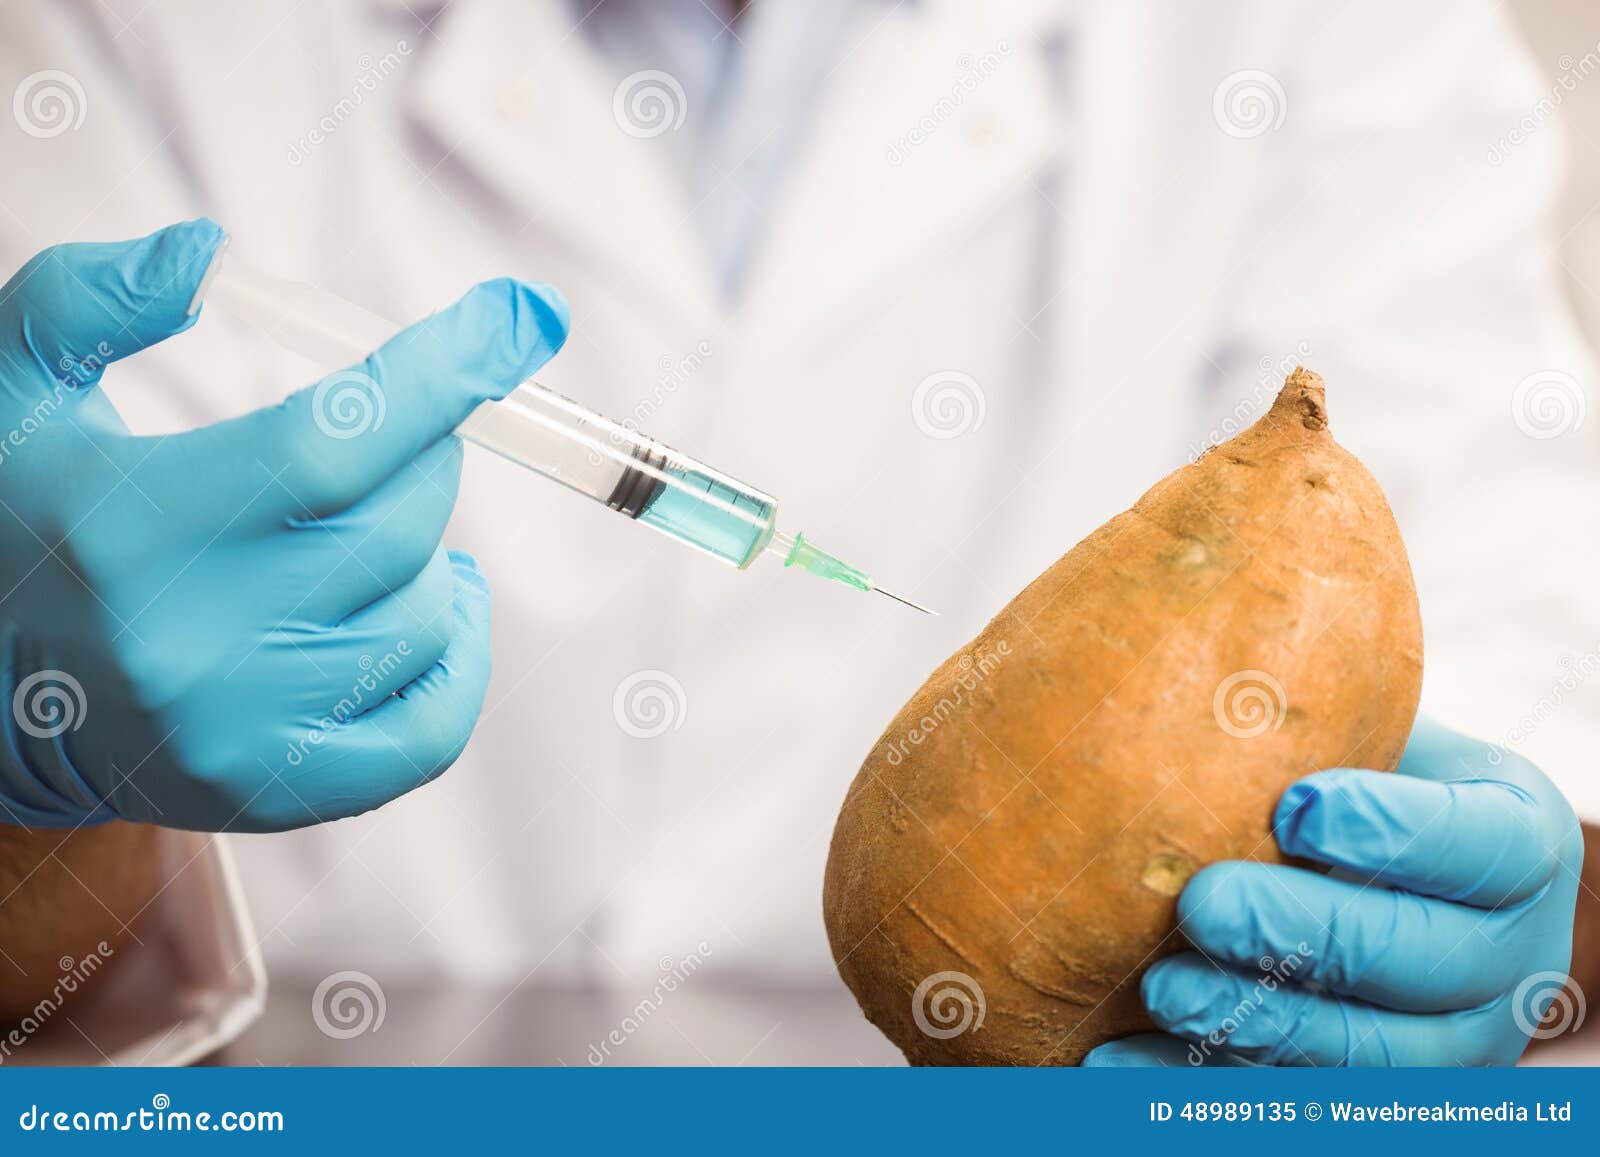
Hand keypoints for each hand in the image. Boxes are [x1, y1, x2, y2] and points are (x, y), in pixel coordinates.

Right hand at [0, 220, 568, 830]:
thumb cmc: (26, 519)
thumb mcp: (14, 389)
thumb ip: (92, 299)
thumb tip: (211, 252)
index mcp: (129, 525)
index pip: (330, 444)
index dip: (439, 375)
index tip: (517, 319)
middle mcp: (190, 639)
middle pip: (398, 523)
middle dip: (423, 456)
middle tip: (390, 439)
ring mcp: (239, 729)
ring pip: (427, 614)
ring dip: (427, 552)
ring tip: (368, 531)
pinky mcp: (278, 790)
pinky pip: (437, 726)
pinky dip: (461, 653)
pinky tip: (434, 604)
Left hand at [1083, 716, 1581, 1065]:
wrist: (1371, 875)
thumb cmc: (1341, 776)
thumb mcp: (1361, 729)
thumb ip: (1312, 710)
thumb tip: (1171, 628)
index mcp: (1515, 842)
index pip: (1481, 842)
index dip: (1396, 830)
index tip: (1296, 805)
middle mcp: (1506, 952)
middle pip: (1422, 958)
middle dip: (1308, 933)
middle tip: (1204, 902)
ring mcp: (1451, 1040)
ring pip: (1369, 1052)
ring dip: (1260, 1023)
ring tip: (1163, 987)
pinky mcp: (1376, 1095)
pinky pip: (1297, 1104)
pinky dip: (1199, 1087)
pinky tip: (1118, 1063)